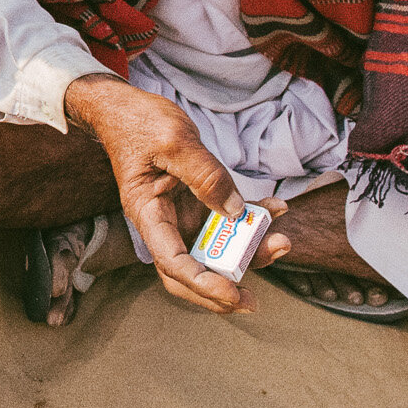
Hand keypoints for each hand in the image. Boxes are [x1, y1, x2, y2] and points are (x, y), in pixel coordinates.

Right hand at [63, 75, 290, 313]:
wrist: (126, 108)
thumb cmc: (138, 122)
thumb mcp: (174, 140)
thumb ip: (206, 175)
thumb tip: (236, 210)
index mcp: (148, 214)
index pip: (172, 262)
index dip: (203, 284)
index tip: (233, 293)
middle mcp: (165, 222)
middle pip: (193, 269)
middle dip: (225, 286)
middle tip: (254, 298)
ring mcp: (181, 214)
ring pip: (215, 249)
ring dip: (248, 253)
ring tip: (281, 242)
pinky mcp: (196, 201)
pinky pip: (226, 219)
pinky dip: (252, 219)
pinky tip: (275, 209)